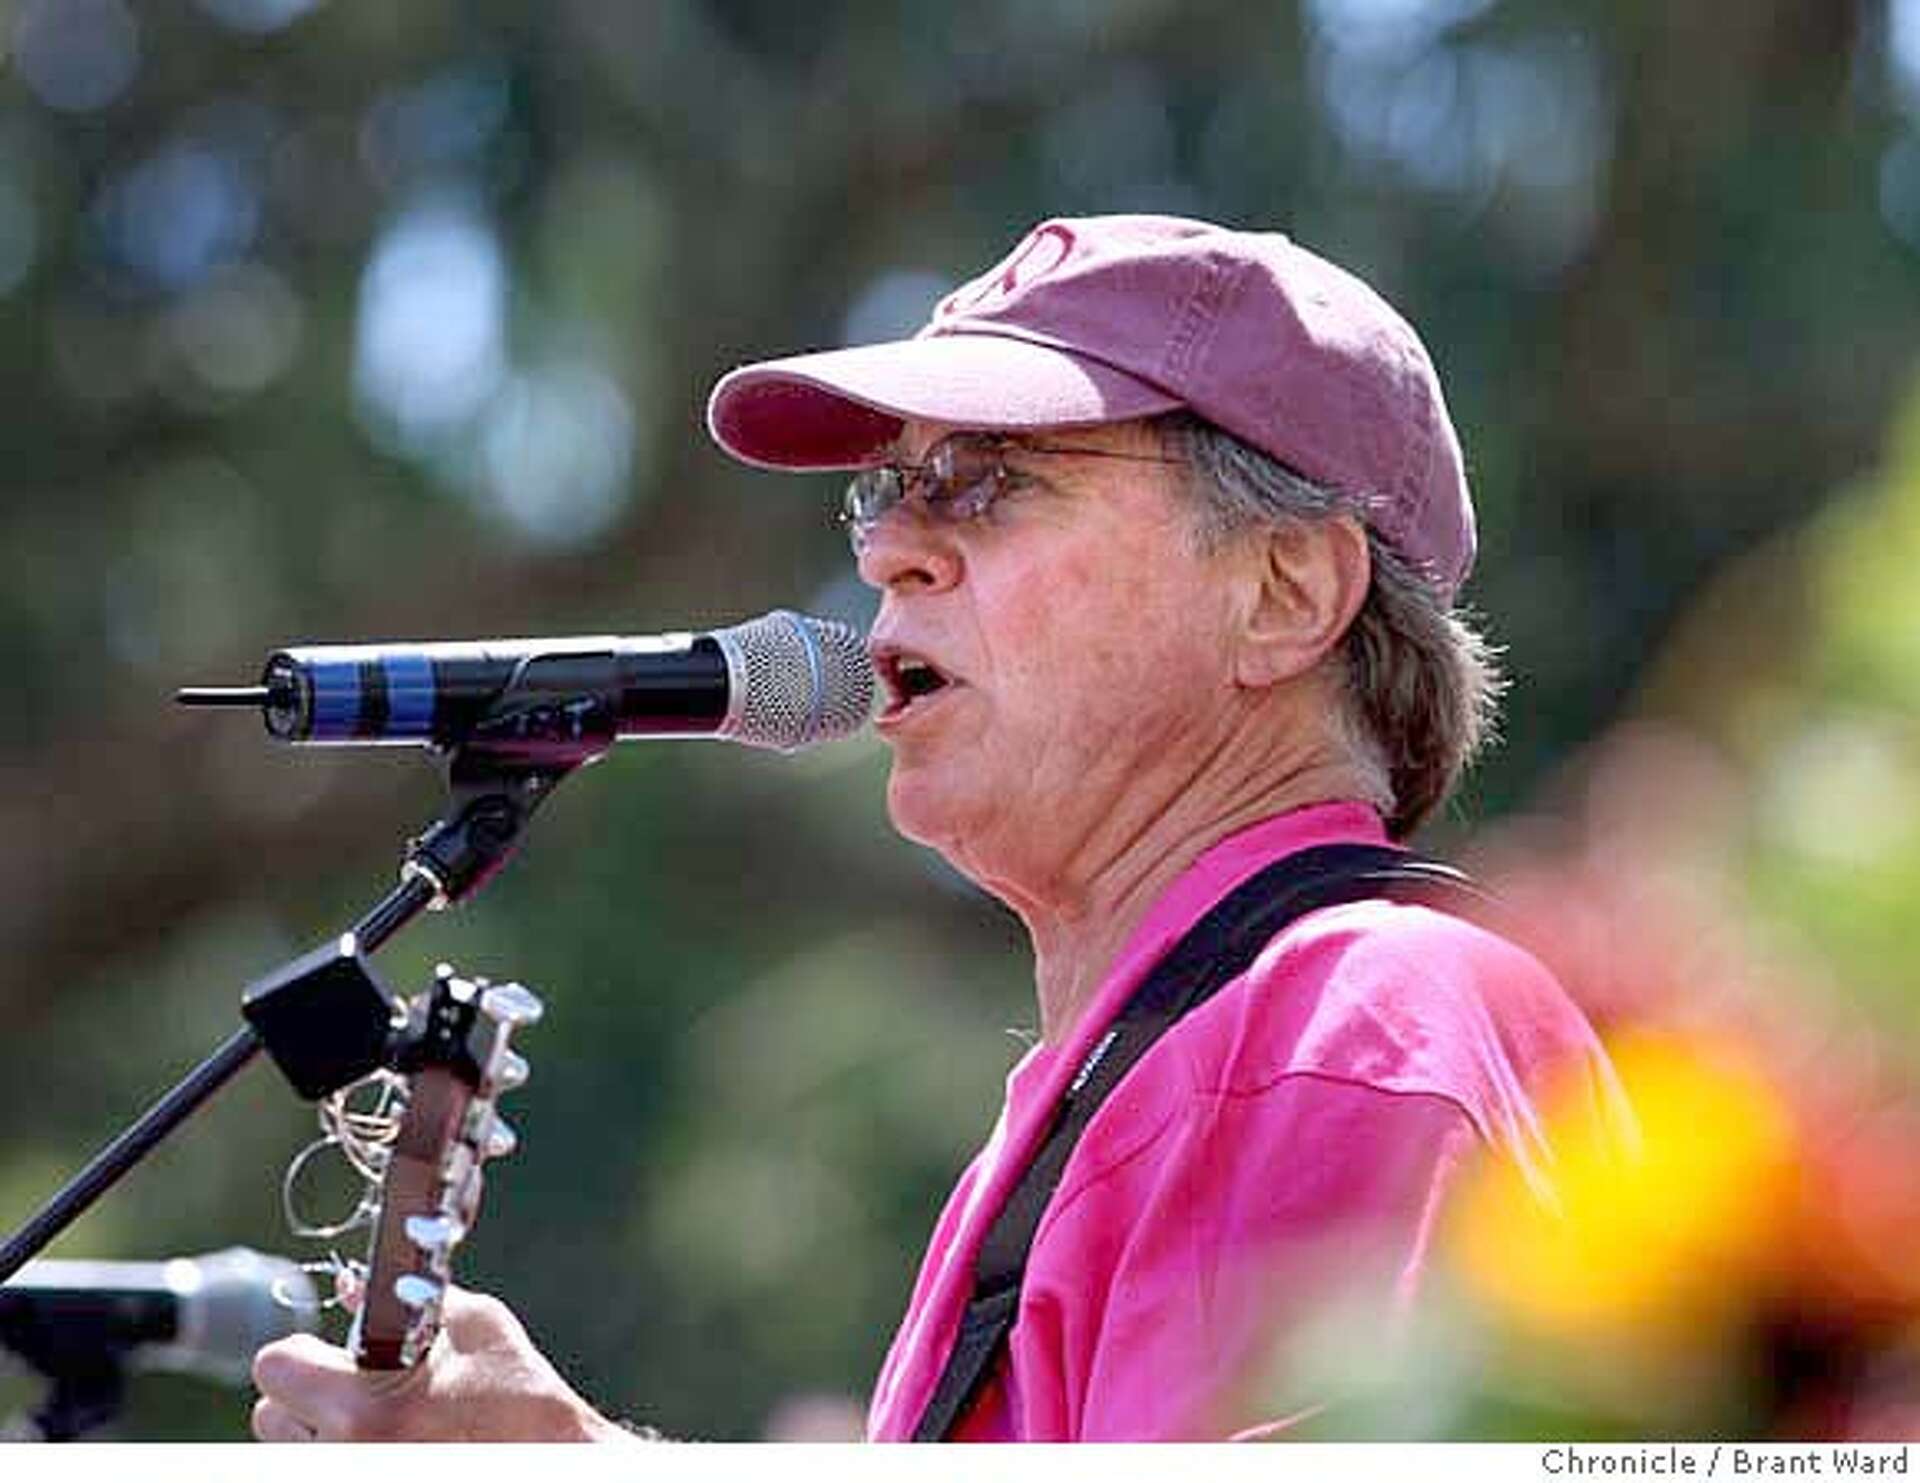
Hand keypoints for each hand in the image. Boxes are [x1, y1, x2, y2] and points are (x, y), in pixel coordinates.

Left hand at [251, 1285, 633, 1442]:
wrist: (552, 1457)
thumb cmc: (518, 1395)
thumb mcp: (474, 1328)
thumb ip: (409, 1299)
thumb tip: (351, 1285)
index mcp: (363, 1409)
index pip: (275, 1366)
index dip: (305, 1354)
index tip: (336, 1356)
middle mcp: (343, 1457)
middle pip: (267, 1416)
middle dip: (307, 1398)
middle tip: (359, 1391)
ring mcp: (348, 1477)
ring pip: (287, 1451)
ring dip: (317, 1433)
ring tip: (378, 1424)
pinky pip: (318, 1465)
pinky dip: (340, 1451)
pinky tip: (389, 1443)